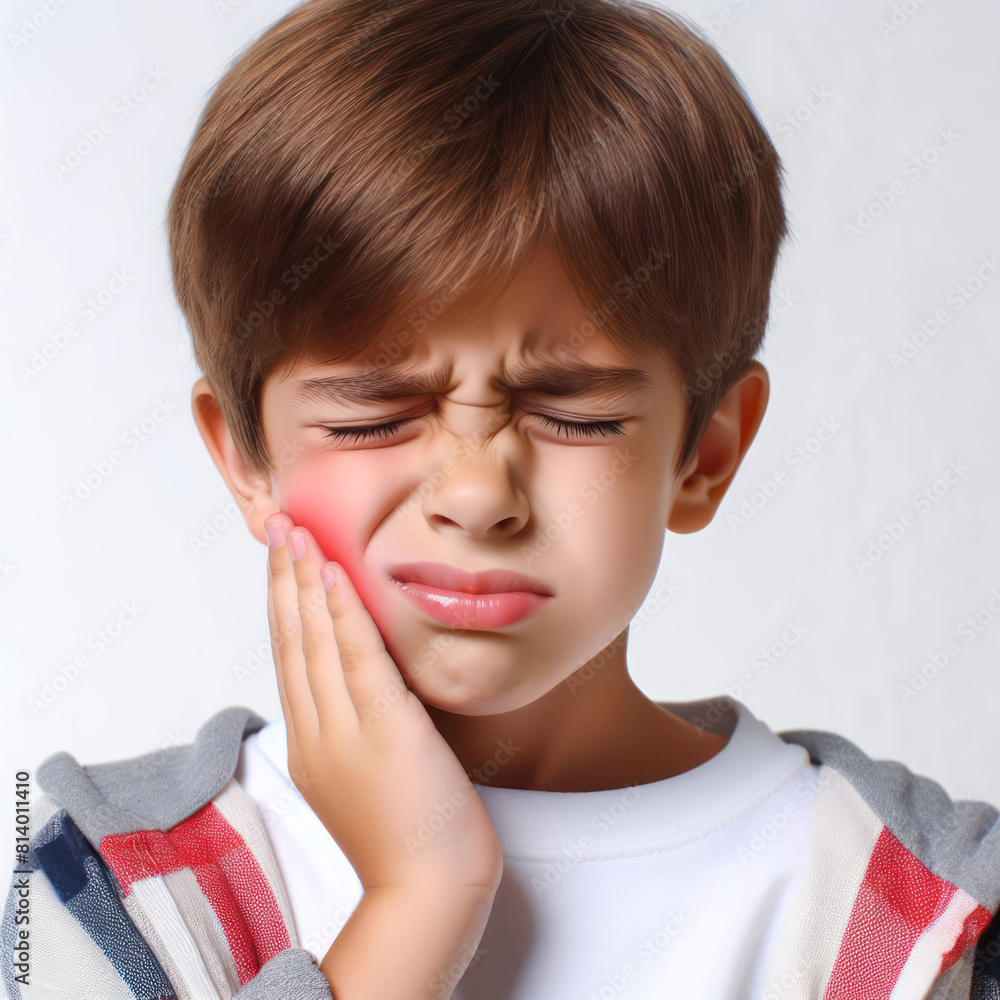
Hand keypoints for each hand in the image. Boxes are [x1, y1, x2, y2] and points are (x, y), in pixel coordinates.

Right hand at [263, 513, 503, 893]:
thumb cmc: (410, 840)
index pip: (291, 659)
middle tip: (276, 526)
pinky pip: (358, 661)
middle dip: (282, 579)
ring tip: (295, 533)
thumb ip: (358, 730)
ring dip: (304, 582)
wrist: (428, 893)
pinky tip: (332, 577)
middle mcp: (318, 733)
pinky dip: (342, 616)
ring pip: (315, 644)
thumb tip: (365, 687)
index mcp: (312, 744)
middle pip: (292, 642)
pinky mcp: (386, 732)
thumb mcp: (368, 778)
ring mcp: (346, 733)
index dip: (282, 604)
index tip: (280, 561)